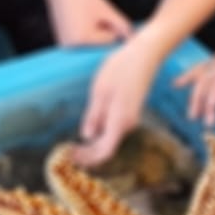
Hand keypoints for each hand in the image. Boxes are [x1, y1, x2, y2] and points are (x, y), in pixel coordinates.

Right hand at [44, 0, 131, 47]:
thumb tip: (134, 39)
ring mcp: (66, 46)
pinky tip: (79, 18)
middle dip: (102, 30)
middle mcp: (72, 47)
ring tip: (84, 15)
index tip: (99, 11)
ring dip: (94, 31)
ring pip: (92, 43)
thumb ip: (122, 25)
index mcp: (83, 40)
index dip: (109, 24)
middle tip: (90, 13)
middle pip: (100, 44)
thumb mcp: (106, 10)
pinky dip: (85, 32)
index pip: (109, 40)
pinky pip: (84, 42)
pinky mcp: (63, 43)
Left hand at [74, 33, 160, 166]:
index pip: (105, 151)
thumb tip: (86, 137)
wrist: (144, 55)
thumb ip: (93, 116)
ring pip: (110, 138)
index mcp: (120, 121)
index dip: (88, 159)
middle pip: (108, 147)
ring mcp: (131, 118)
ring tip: (76, 145)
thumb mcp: (99, 92)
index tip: (72, 158)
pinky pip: (114, 129)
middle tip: (69, 154)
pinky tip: (90, 128)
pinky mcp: (131, 112)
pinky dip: (101, 133)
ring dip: (94, 144)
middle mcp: (128, 124)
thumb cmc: (120, 69)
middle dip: (89, 154)